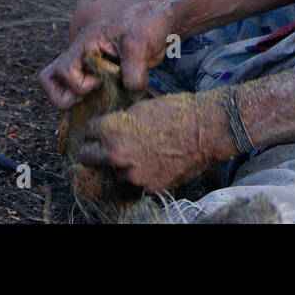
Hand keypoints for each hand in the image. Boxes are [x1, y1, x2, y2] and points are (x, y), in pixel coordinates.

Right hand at [39, 0, 177, 108]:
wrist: (158, 23)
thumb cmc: (147, 26)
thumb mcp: (141, 44)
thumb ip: (134, 71)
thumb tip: (129, 93)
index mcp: (85, 43)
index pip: (63, 71)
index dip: (80, 84)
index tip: (103, 80)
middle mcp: (80, 54)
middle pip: (49, 79)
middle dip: (67, 95)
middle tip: (93, 94)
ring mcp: (87, 65)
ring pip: (60, 87)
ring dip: (74, 99)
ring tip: (97, 99)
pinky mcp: (98, 75)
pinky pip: (80, 93)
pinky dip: (90, 102)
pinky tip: (110, 101)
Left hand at [76, 91, 235, 191]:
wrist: (206, 129)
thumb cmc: (176, 111)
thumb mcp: (141, 107)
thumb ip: (119, 121)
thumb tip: (109, 128)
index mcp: (111, 130)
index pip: (87, 132)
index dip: (95, 130)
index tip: (100, 131)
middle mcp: (116, 155)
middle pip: (87, 158)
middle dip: (94, 151)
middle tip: (106, 147)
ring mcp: (132, 175)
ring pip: (112, 173)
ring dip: (120, 166)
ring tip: (138, 155)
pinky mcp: (148, 187)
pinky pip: (134, 184)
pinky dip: (139, 176)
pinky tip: (151, 163)